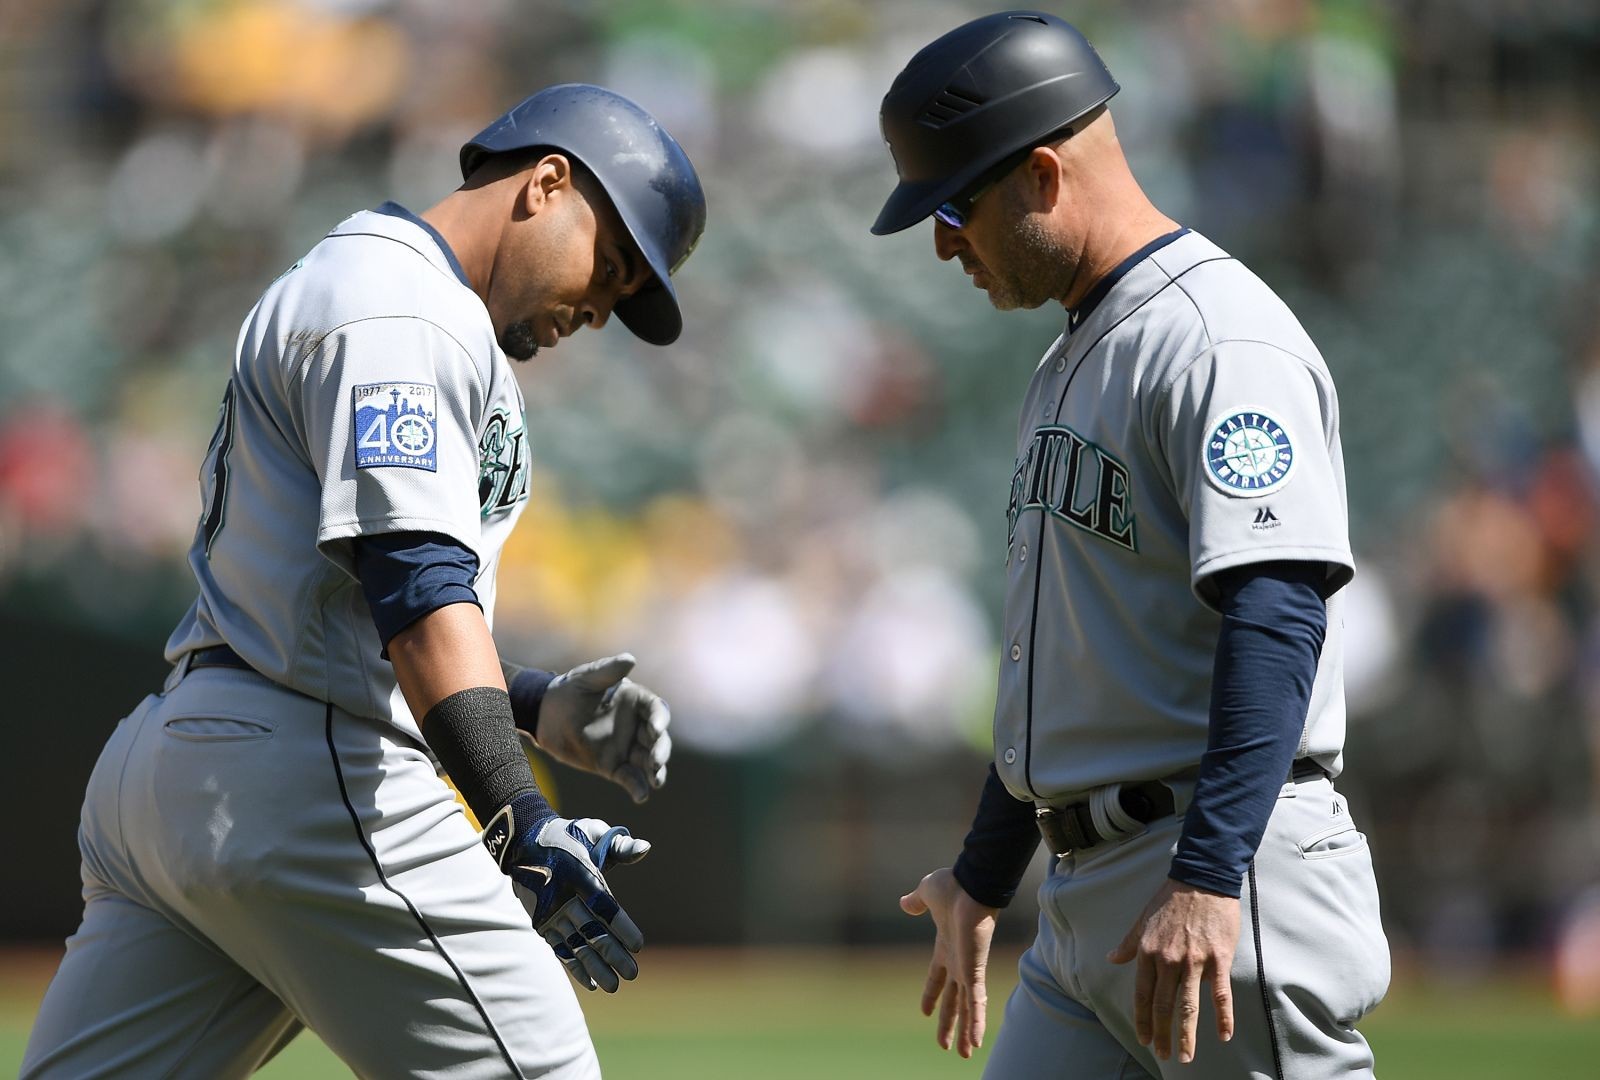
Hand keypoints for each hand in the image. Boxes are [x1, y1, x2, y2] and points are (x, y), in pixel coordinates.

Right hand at [483, 792, 651, 992]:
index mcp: (578, 874)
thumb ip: (619, 844)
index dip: (620, 925)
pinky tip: (591, 982)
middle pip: (590, 930)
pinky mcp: (541, 922)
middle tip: (632, 973)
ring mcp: (549, 912)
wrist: (523, 842)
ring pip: (575, 944)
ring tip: (613, 986)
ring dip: (594, 966)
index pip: (602, 904)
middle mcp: (562, 896)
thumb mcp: (592, 830)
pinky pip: (559, 948)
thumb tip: (645, 848)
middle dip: (612, 953)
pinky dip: (574, 966)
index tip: (639, 945)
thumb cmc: (568, 837)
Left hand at [529, 654, 671, 802]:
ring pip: (648, 761)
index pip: (655, 710)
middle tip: (656, 760)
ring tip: (656, 781)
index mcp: (635, 702)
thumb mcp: (586, 678)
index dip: (659, 719)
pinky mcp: (612, 766)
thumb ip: (607, 671)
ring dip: (656, 771)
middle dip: (661, 750)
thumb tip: (630, 659)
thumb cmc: (568, 690)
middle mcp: (636, 726)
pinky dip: (637, 787)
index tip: (655, 728)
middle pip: (657, 740)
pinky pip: (629, 778)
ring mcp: (625, 748)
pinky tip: (641, 796)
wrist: (544, 716)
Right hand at [900, 868, 998, 1058]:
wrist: (971, 883)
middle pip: (953, 1000)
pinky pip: (976, 1003)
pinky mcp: (975, 971)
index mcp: (946, 947)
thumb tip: (905, 903)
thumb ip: (916, 902)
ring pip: (967, 1009)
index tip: (924, 1011)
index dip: (931, 994)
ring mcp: (968, 969)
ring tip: (964, 1054)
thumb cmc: (952, 886)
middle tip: (946, 1045)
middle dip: (948, 1023)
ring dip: (965, 1032)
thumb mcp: (926, 895)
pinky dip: (976, 1022)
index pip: (937, 977)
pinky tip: (976, 1042)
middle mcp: (958, 962)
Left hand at [1108, 879, 1239, 1063]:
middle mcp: (1169, 961)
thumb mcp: (1143, 920)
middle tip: (1164, 1055)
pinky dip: (1223, 1017)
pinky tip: (1223, 1035)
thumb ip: (1129, 943)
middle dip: (1162, 1034)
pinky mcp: (1218, 959)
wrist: (1201, 880)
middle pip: (1164, 1006)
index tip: (1143, 1038)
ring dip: (1187, 1034)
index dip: (1143, 1019)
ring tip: (1186, 1056)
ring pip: (1189, 1006)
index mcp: (1149, 953)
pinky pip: (1221, 994)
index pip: (1143, 995)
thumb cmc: (1170, 899)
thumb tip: (1112, 958)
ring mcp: (1195, 962)